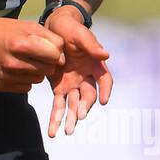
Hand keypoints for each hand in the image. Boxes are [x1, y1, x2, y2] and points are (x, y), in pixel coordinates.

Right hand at [0, 16, 64, 92]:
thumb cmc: (2, 30)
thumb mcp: (27, 25)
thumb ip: (49, 38)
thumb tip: (62, 56)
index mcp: (22, 44)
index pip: (55, 55)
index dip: (55, 52)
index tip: (48, 49)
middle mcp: (14, 63)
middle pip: (48, 70)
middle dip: (47, 63)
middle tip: (36, 55)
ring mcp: (7, 76)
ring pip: (38, 80)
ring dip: (36, 72)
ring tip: (24, 61)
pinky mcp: (2, 86)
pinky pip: (26, 88)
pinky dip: (25, 80)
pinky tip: (16, 69)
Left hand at [43, 7, 112, 137]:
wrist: (53, 27)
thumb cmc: (70, 29)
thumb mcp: (80, 34)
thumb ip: (91, 45)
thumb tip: (105, 54)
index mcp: (95, 65)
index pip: (105, 80)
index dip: (106, 90)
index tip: (104, 100)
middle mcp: (86, 78)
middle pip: (89, 96)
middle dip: (85, 107)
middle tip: (80, 116)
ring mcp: (73, 84)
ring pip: (74, 105)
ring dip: (71, 118)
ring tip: (67, 131)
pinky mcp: (59, 88)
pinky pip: (58, 104)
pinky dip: (56, 118)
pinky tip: (53, 131)